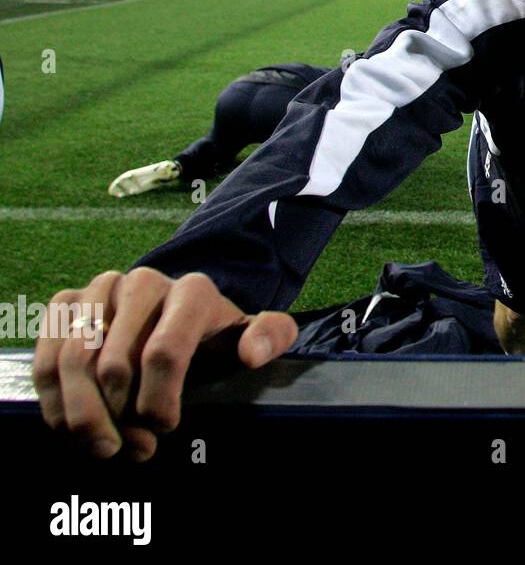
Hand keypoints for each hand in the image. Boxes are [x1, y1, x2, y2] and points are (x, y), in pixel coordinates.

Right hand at [32, 268, 297, 460]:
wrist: (177, 309)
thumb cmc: (215, 333)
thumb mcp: (253, 333)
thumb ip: (272, 336)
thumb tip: (251, 354)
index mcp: (193, 291)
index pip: (165, 354)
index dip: (158, 403)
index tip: (164, 430)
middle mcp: (143, 282)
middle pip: (114, 366)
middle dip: (121, 419)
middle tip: (132, 448)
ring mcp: (101, 289)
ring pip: (74, 362)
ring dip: (82, 415)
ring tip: (101, 445)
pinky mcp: (67, 303)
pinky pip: (46, 354)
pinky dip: (53, 397)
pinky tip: (69, 425)